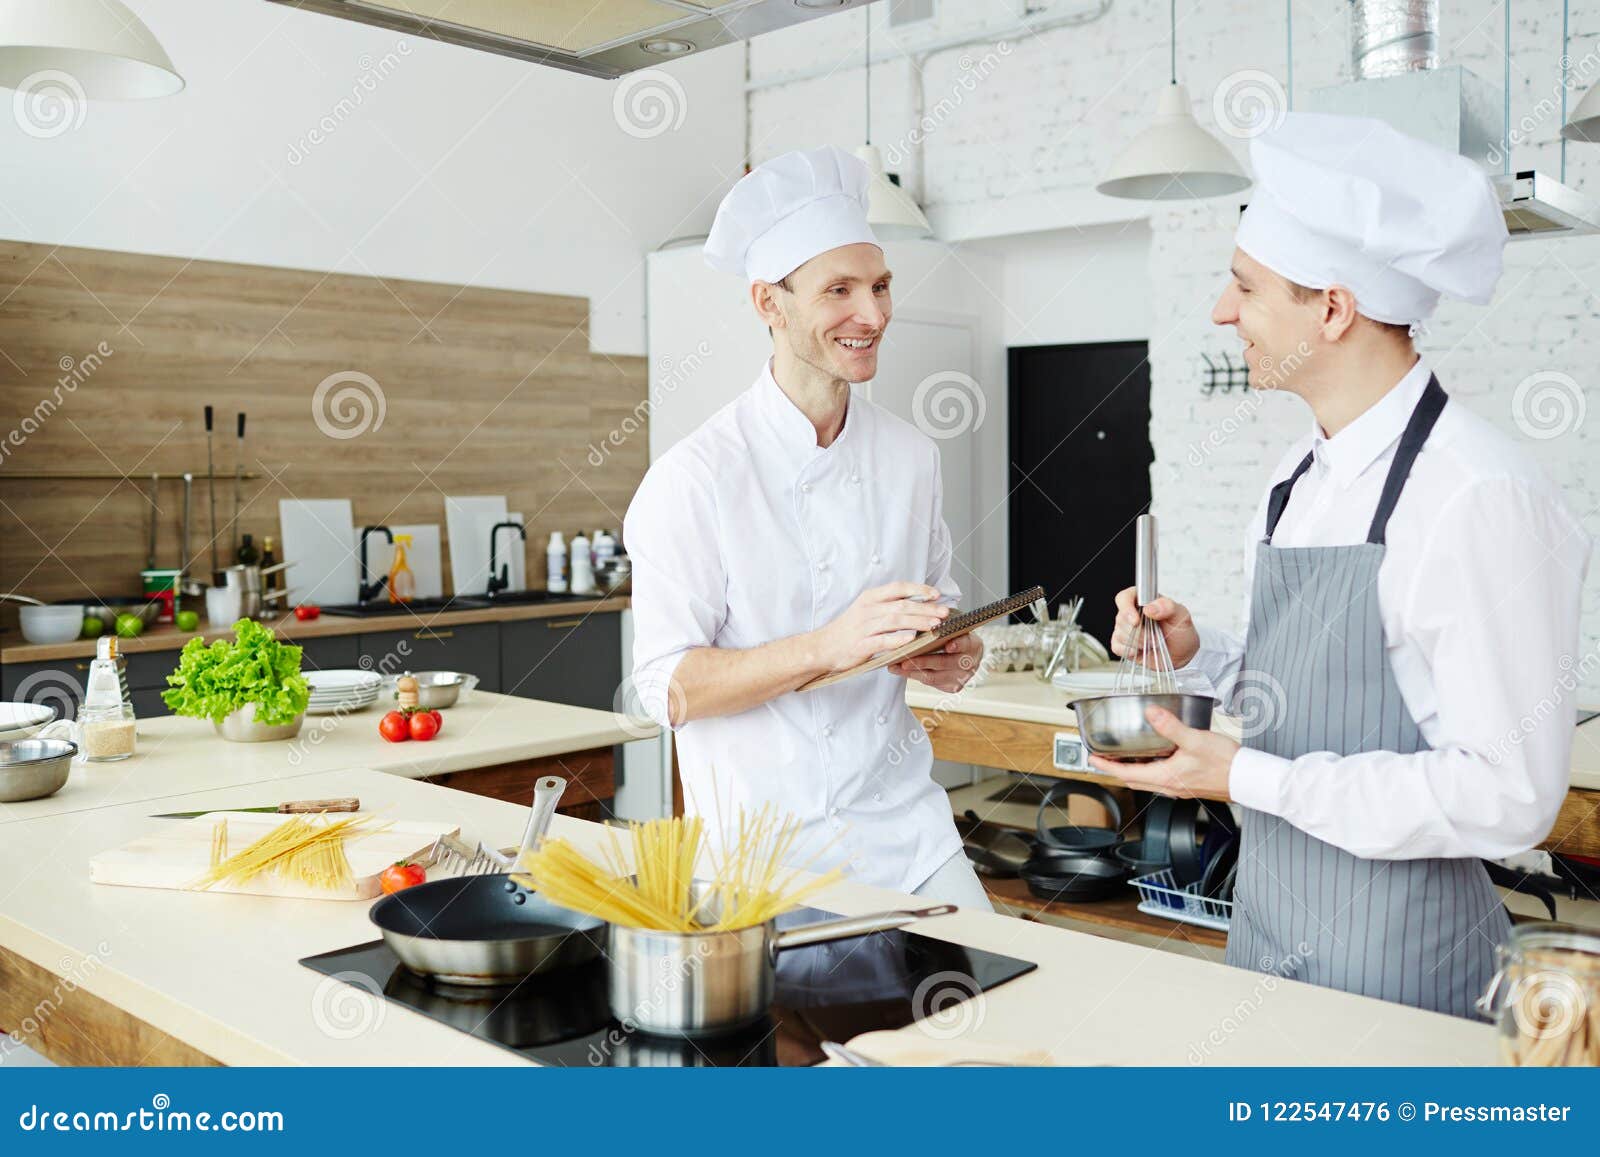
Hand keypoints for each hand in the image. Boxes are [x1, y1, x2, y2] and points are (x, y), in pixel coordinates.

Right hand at [809, 582, 949, 672]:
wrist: (822, 647)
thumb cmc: (848, 631)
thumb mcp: (866, 611)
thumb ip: (887, 607)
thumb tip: (917, 606)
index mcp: (870, 598)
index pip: (898, 588)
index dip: (919, 590)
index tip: (936, 594)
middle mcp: (867, 609)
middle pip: (902, 605)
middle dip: (926, 608)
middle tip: (944, 612)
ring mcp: (864, 627)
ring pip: (895, 620)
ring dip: (918, 622)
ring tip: (935, 625)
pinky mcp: (861, 644)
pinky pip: (882, 640)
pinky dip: (898, 639)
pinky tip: (912, 639)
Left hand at [889, 631, 982, 692]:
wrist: (965, 654)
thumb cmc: (953, 635)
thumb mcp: (952, 626)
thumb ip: (941, 623)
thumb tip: (922, 616)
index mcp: (973, 645)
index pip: (966, 644)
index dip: (958, 645)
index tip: (949, 645)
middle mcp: (969, 664)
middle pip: (945, 663)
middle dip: (924, 661)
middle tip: (906, 659)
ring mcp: (961, 678)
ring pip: (934, 676)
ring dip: (913, 671)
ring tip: (896, 665)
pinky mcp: (952, 687)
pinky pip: (929, 682)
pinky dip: (913, 676)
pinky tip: (899, 670)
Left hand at [1087, 706, 1237, 798]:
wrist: (1248, 778)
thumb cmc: (1226, 764)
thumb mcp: (1195, 740)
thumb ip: (1171, 726)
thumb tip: (1151, 713)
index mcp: (1165, 777)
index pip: (1127, 773)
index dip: (1107, 766)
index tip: (1093, 759)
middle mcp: (1169, 786)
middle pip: (1133, 779)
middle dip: (1116, 768)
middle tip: (1104, 757)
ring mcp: (1179, 787)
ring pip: (1147, 780)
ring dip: (1133, 769)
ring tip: (1126, 755)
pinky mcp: (1188, 784)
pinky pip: (1161, 778)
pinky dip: (1150, 768)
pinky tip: (1157, 756)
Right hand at [1110, 587, 1200, 668]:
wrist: (1181, 654)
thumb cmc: (1180, 631)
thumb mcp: (1182, 616)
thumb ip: (1168, 607)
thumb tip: (1149, 608)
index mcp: (1143, 600)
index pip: (1124, 597)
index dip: (1126, 608)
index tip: (1136, 621)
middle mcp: (1131, 613)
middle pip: (1122, 619)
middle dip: (1139, 632)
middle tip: (1154, 636)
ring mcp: (1124, 629)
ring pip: (1120, 634)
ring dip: (1138, 642)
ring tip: (1152, 643)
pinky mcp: (1121, 644)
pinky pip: (1117, 647)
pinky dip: (1130, 651)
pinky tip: (1141, 651)